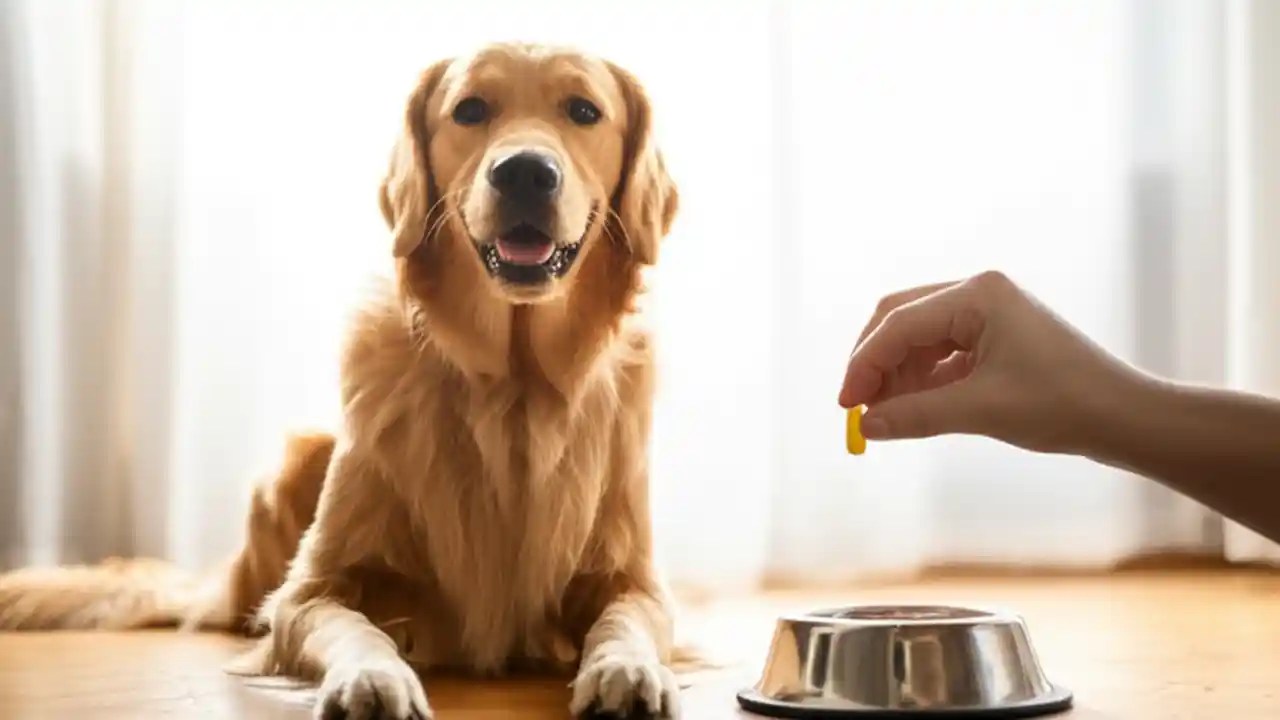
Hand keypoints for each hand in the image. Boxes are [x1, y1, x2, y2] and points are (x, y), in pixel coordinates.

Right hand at [838, 271, 1139, 453]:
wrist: (1124, 418)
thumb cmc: (1063, 405)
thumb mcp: (981, 411)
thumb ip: (916, 415)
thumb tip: (865, 426)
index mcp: (978, 294)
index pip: (900, 323)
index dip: (864, 364)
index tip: (847, 406)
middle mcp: (979, 293)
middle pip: (900, 319)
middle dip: (874, 363)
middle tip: (857, 407)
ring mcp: (987, 313)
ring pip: (917, 338)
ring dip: (896, 375)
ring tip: (885, 416)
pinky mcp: (994, 337)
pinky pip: (940, 353)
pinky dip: (921, 381)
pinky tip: (913, 409)